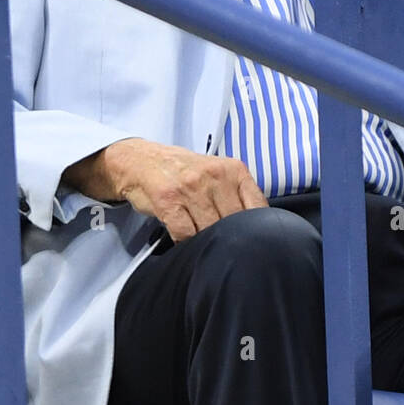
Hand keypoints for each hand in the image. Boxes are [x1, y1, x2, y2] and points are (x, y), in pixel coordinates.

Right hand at [101, 138, 266, 241]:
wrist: (143, 160)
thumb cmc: (185, 172)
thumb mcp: (218, 174)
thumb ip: (238, 195)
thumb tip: (259, 228)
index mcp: (234, 169)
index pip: (257, 206)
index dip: (256, 230)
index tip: (251, 241)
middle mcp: (215, 175)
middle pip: (234, 222)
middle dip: (229, 237)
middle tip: (222, 244)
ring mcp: (191, 187)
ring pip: (210, 230)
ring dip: (205, 241)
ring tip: (201, 239)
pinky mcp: (169, 201)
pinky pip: (185, 234)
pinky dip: (185, 242)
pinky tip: (184, 238)